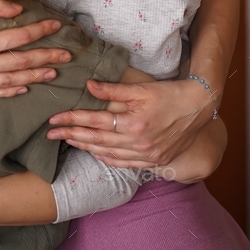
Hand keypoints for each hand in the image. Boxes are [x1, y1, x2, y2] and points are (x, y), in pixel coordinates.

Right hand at [0, 0, 69, 96]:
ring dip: (34, 76)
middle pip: (22, 62)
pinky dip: (10, 90)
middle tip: (67, 55)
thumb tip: (18, 10)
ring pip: (11, 80)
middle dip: (47, 57)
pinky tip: (23, 87)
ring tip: (52, 73)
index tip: (56, 26)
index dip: (41, 31)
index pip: (21, 37)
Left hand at [46, 78, 214, 166]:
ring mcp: (147, 155)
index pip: (95, 122)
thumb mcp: (141, 88)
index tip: (54, 119)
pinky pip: (125, 164)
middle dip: (72, 136)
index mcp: (134, 123)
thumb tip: (88, 86)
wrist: (199, 108)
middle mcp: (139, 143)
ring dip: (86, 148)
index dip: (72, 119)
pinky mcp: (155, 161)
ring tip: (68, 141)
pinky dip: (107, 159)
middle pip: (97, 140)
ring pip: (108, 154)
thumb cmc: (169, 94)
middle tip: (50, 134)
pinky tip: (95, 153)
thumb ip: (113, 89)